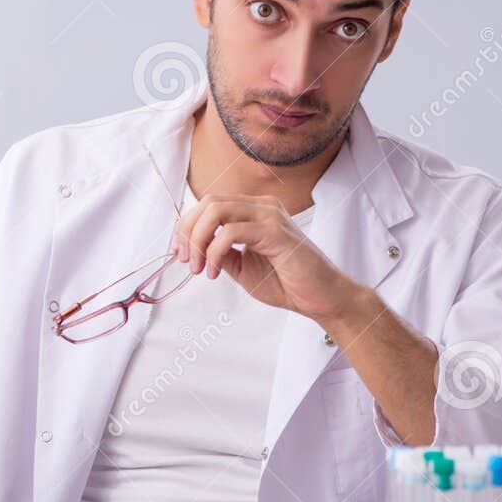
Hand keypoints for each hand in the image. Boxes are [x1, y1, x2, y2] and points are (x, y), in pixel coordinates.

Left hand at [171, 193, 360, 320]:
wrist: (322, 298)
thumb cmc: (288, 283)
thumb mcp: (243, 267)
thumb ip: (221, 252)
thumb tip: (194, 247)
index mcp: (255, 210)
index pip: (210, 203)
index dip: (186, 226)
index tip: (180, 253)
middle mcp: (263, 206)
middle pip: (209, 202)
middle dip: (188, 232)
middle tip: (188, 262)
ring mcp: (270, 216)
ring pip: (216, 210)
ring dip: (199, 240)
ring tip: (200, 268)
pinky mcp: (276, 233)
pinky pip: (231, 232)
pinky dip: (215, 252)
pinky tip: (216, 273)